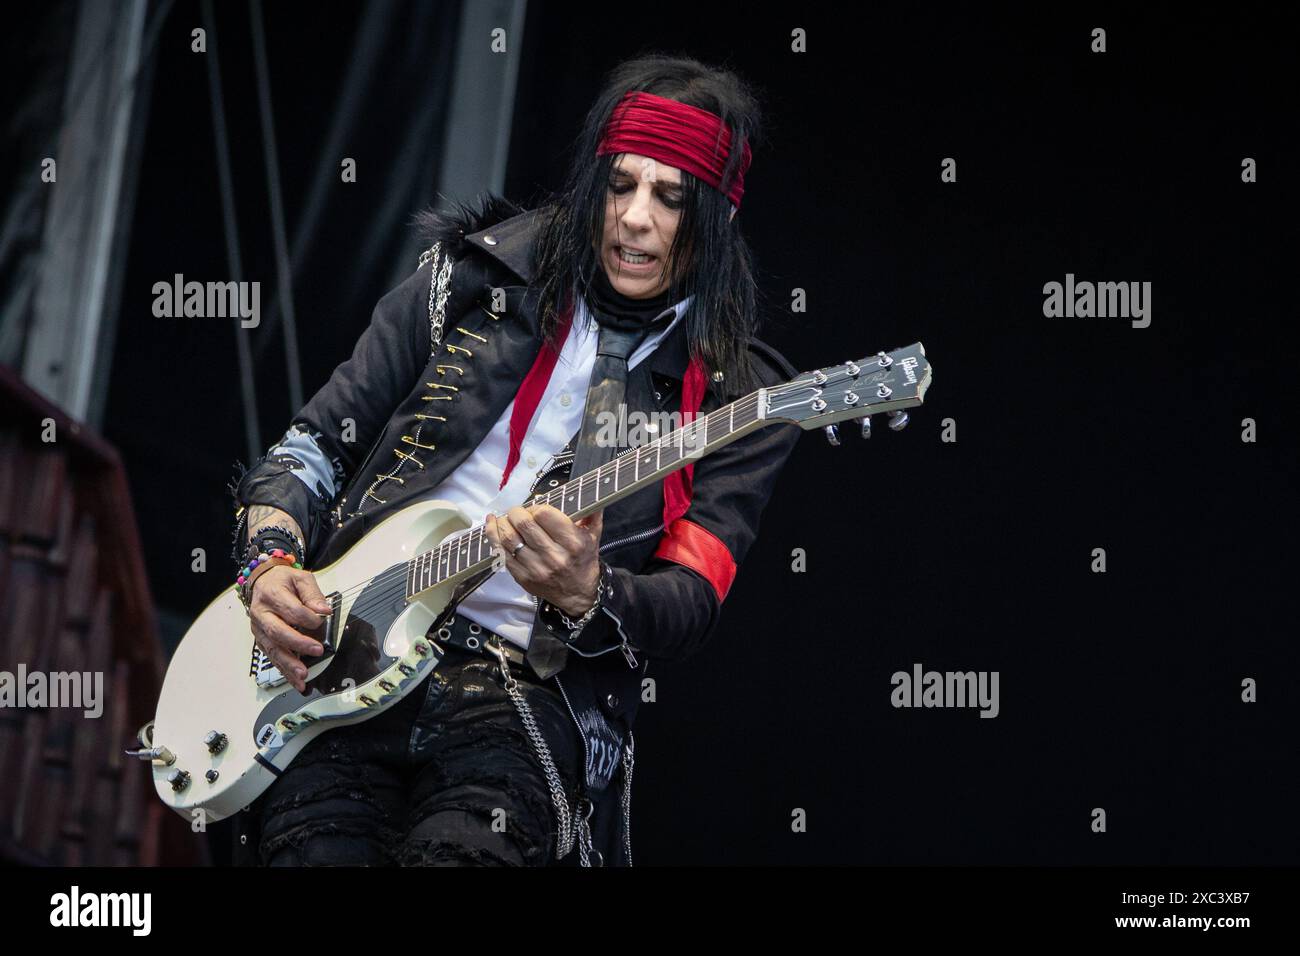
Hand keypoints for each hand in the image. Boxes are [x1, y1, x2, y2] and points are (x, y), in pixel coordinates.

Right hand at [248, 564, 329, 692]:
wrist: (262, 582)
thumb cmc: (283, 581)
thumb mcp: (300, 578)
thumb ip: (312, 594)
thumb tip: (323, 610)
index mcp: (271, 594)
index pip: (290, 609)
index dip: (307, 617)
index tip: (320, 621)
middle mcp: (261, 613)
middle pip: (277, 631)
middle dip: (298, 643)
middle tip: (316, 650)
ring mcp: (259, 629)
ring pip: (272, 649)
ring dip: (288, 664)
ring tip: (303, 675)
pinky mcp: (261, 640)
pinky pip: (272, 657)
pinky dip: (284, 670)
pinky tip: (295, 681)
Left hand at [485, 504, 601, 616]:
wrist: (578, 593)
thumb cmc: (583, 560)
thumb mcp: (593, 535)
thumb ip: (591, 512)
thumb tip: (589, 490)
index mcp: (573, 543)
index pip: (544, 514)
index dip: (536, 507)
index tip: (536, 509)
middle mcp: (554, 556)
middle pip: (524, 524)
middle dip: (516, 512)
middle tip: (518, 512)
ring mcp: (536, 568)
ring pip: (509, 538)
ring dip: (502, 523)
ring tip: (505, 518)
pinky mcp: (522, 577)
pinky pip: (501, 553)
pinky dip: (493, 536)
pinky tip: (493, 525)